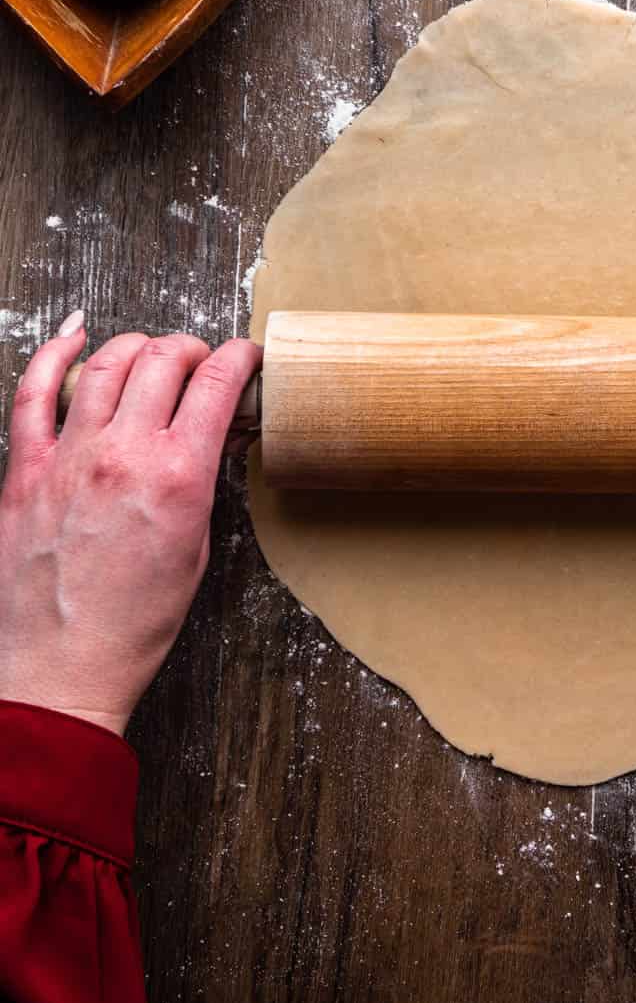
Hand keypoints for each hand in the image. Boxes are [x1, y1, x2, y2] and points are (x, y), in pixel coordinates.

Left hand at [0, 313, 261, 735]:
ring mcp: (68, 457)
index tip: (244, 356)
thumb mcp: (196, 547)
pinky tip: (71, 334)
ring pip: (105, 362)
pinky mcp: (24, 470)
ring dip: (136, 345)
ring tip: (149, 352)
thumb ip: (200, 483)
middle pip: (163, 359)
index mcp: (178, 476)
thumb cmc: (134, 623)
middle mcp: (123, 454)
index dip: (238, 357)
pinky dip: (53, 352)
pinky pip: (32, 392)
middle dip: (191, 348)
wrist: (63, 667)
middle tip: (200, 359)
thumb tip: (208, 441)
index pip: (216, 383)